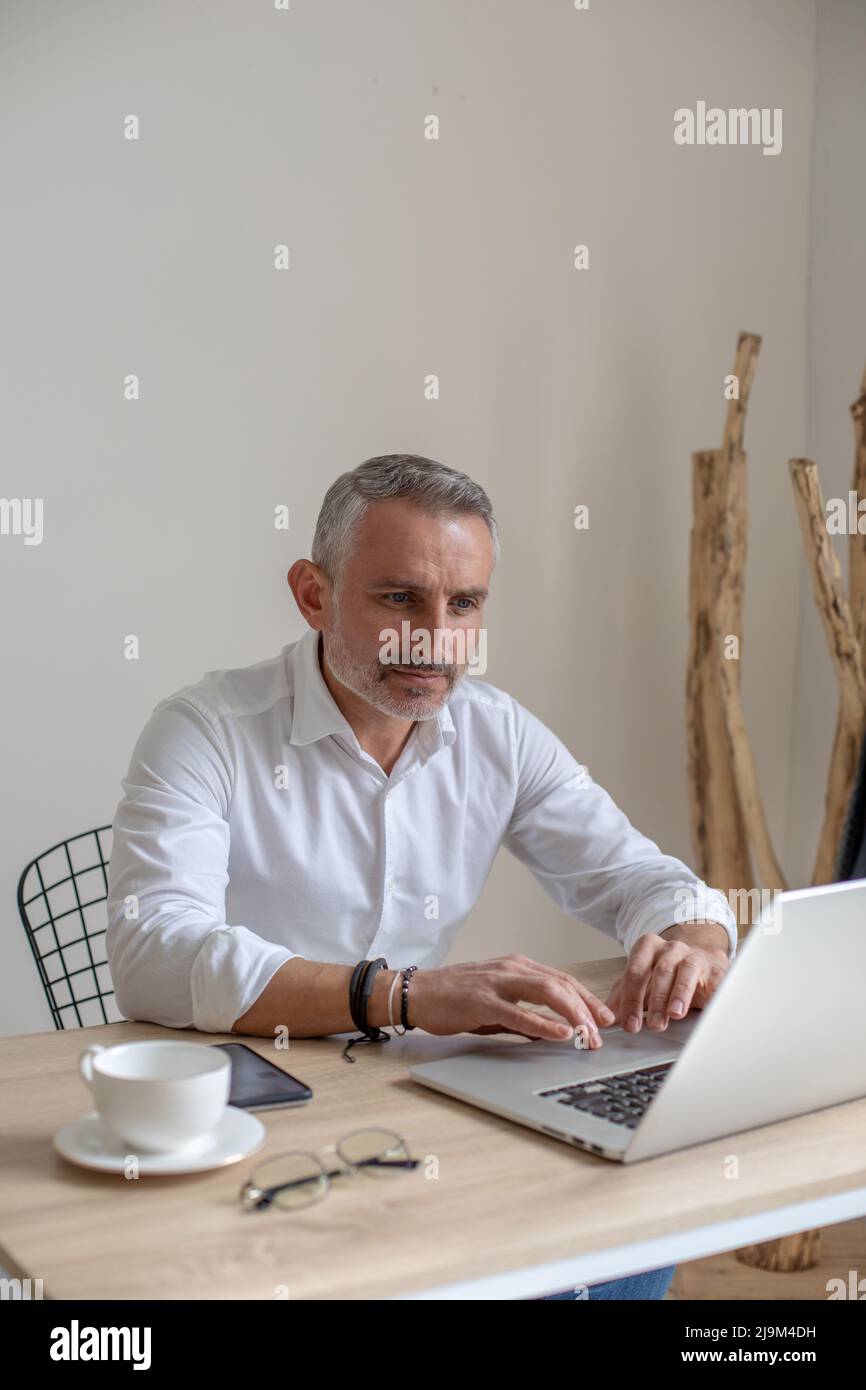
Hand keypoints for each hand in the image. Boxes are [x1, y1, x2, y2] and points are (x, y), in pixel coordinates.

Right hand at [408, 954, 616, 1047]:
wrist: (417, 992)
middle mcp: (511, 968)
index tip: (605, 1017)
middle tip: (603, 1032)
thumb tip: (551, 1032)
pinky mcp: (483, 1001)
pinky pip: (520, 1012)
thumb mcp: (496, 1003)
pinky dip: (544, 1024)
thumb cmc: (454, 998)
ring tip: (589, 1035)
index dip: (588, 998)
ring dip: (574, 1014)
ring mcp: (498, 982)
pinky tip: (561, 1034)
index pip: (562, 979)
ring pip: (548, 992)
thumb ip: (523, 1013)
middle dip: (588, 1008)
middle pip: (562, 983)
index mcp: (516, 967)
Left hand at [605, 930, 730, 1033]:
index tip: (630, 1024)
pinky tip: (707, 1007)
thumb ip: (623, 995)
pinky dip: (711, 994)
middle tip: (653, 1025)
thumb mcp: (643, 981)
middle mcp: (671, 948)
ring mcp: (695, 956)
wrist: (702, 960)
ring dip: (679, 994)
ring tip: (674, 1014)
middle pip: (660, 971)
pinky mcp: (716, 969)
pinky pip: (714, 980)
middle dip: (655, 1000)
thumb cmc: (668, 974)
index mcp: (648, 947)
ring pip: (686, 971)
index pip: (635, 972)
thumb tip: (607, 1015)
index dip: (631, 999)